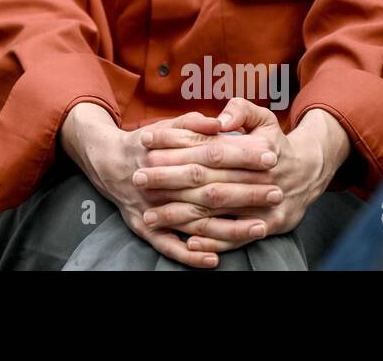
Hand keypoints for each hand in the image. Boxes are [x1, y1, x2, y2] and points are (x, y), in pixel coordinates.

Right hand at [59, 102, 269, 268]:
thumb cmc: (144, 144)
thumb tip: (219, 123)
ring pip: (195, 222)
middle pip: (210, 190)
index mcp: (167, 154)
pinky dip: (191, 256)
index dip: (243, 156)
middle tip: (277, 191)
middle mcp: (161, 182)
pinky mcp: (145, 227)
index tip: (271, 156)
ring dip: (230, 226)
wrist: (106, 161)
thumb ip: (192, 123)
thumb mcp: (165, 126)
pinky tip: (214, 260)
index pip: (212, 155)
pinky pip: (169, 246)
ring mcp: (153, 208)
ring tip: (261, 226)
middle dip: (246, 191)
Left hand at [146, 98, 333, 256]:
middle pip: (206, 183)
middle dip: (168, 181)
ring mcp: (263, 207)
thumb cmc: (276, 142)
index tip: (145, 141)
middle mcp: (258, 180)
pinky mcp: (267, 226)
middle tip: (137, 178)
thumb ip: (241, 111)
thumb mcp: (263, 117)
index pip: (208, 148)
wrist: (311, 172)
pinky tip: (186, 242)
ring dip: (180, 217)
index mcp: (254, 150)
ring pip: (215, 214)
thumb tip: (219, 120)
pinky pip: (235, 239)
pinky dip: (211, 243)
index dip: (176, 144)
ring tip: (149, 216)